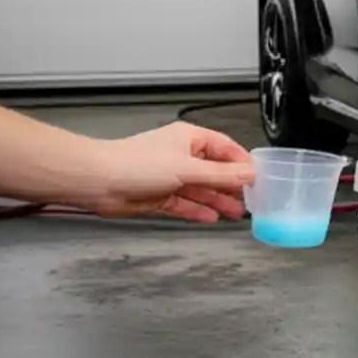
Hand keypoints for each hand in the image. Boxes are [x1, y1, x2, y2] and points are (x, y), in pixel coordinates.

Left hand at [74, 122, 255, 221]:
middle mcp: (181, 156)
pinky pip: (184, 204)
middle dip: (231, 185)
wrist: (98, 181)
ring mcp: (170, 177)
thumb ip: (222, 174)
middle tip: (252, 201)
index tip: (259, 177)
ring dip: (217, 200)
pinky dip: (196, 211)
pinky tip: (211, 219)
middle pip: (214, 171)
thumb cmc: (140, 164)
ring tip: (236, 214)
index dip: (242, 162)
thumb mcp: (188, 168)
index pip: (225, 148)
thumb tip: (252, 173)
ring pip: (200, 190)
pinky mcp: (158, 196)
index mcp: (190, 139)